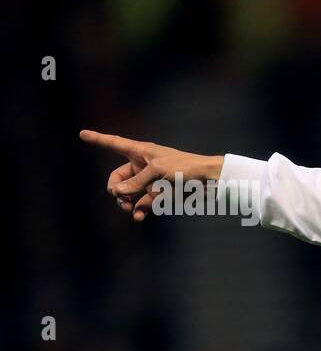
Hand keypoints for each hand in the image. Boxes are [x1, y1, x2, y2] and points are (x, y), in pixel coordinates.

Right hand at [80, 129, 223, 220]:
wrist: (209, 180)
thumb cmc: (185, 167)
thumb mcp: (157, 171)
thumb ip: (135, 182)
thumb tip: (117, 192)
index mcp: (140, 152)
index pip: (114, 143)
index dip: (98, 139)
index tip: (81, 134)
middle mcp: (142, 166)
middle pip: (117, 177)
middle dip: (115, 188)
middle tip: (120, 197)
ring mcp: (150, 182)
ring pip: (128, 193)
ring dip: (125, 202)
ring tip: (128, 208)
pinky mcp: (159, 196)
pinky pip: (142, 204)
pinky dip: (139, 210)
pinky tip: (138, 216)